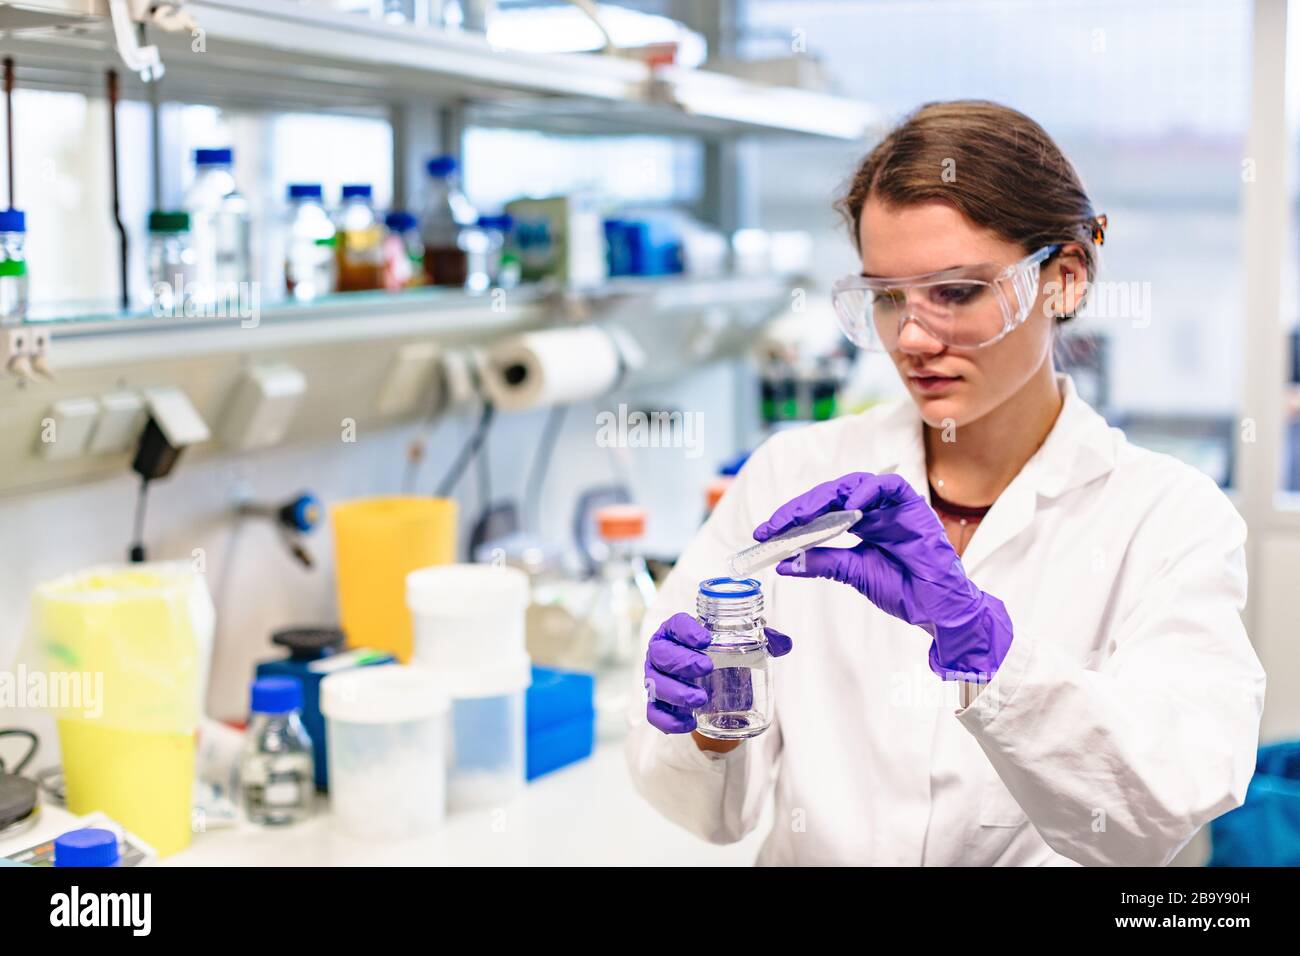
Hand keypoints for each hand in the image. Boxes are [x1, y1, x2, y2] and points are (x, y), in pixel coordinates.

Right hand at [644, 612, 793, 733]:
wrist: (709, 689)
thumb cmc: (721, 658)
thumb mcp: (742, 647)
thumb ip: (764, 640)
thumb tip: (784, 643)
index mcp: (677, 632)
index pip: (676, 624)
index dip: (687, 630)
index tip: (706, 639)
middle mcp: (661, 653)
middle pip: (662, 654)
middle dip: (682, 661)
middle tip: (707, 668)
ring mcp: (655, 679)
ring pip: (655, 684)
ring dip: (676, 692)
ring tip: (700, 699)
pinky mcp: (657, 705)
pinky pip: (655, 714)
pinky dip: (670, 720)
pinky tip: (689, 723)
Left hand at [755, 472, 1012, 681]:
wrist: (937, 609)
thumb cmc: (903, 591)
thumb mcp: (853, 574)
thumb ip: (822, 562)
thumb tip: (784, 561)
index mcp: (859, 525)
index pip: (819, 512)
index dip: (792, 519)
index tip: (765, 533)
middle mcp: (873, 511)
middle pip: (831, 495)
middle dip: (800, 508)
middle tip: (775, 525)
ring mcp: (892, 507)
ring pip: (854, 484)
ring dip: (825, 497)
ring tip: (802, 517)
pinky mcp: (913, 506)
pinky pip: (889, 486)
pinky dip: (866, 492)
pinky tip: (847, 507)